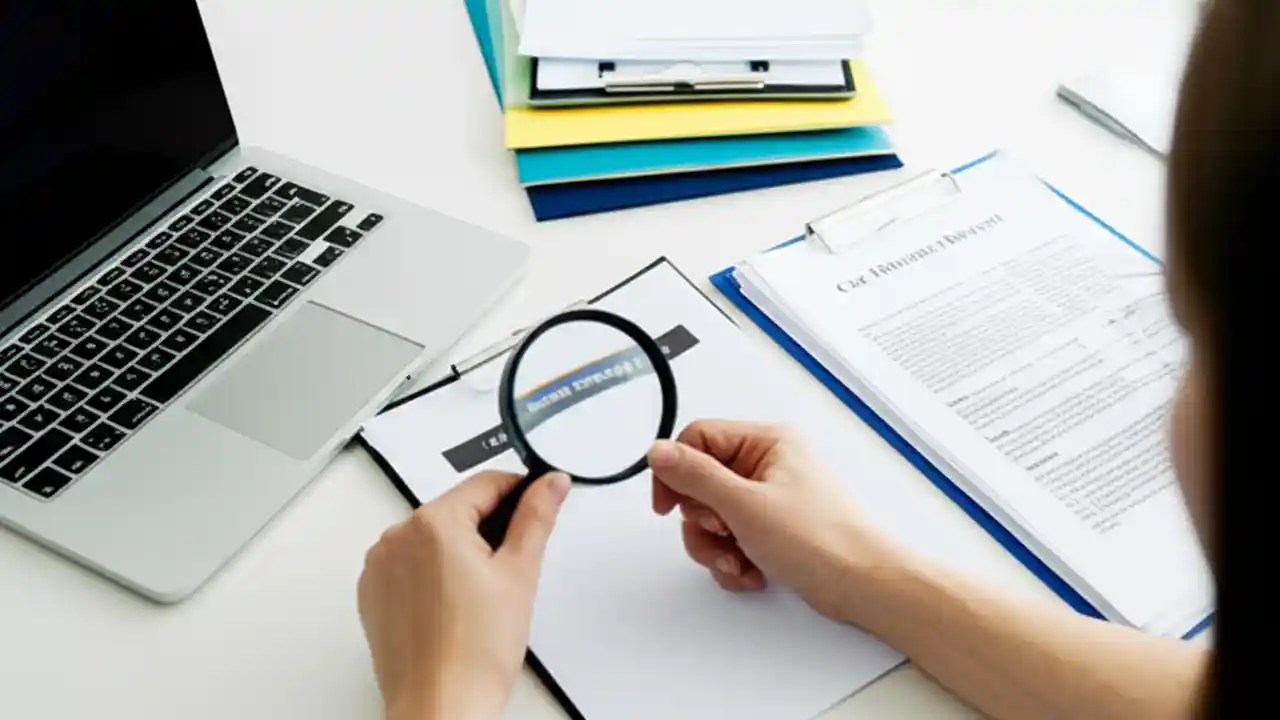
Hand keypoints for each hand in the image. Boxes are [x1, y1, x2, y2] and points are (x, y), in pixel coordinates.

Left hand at [358, 471, 570, 719]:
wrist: (441, 706)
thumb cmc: (474, 653)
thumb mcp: (520, 573)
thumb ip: (536, 517)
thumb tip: (550, 483)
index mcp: (434, 523)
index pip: (486, 483)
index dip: (520, 490)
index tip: (538, 499)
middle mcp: (397, 537)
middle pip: (457, 510)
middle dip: (488, 528)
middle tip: (513, 566)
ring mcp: (380, 565)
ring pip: (432, 538)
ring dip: (458, 551)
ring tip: (481, 595)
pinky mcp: (373, 592)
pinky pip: (409, 564)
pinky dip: (432, 574)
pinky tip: (454, 606)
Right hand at [648, 420, 900, 622]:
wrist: (864, 584)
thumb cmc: (822, 538)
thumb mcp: (745, 504)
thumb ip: (695, 476)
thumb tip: (658, 451)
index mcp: (766, 442)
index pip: (697, 440)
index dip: (675, 472)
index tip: (666, 505)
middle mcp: (766, 465)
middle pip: (699, 484)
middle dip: (702, 521)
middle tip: (722, 532)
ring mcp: (767, 499)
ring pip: (710, 516)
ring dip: (715, 546)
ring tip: (738, 562)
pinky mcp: (770, 529)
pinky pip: (728, 540)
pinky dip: (732, 560)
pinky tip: (753, 572)